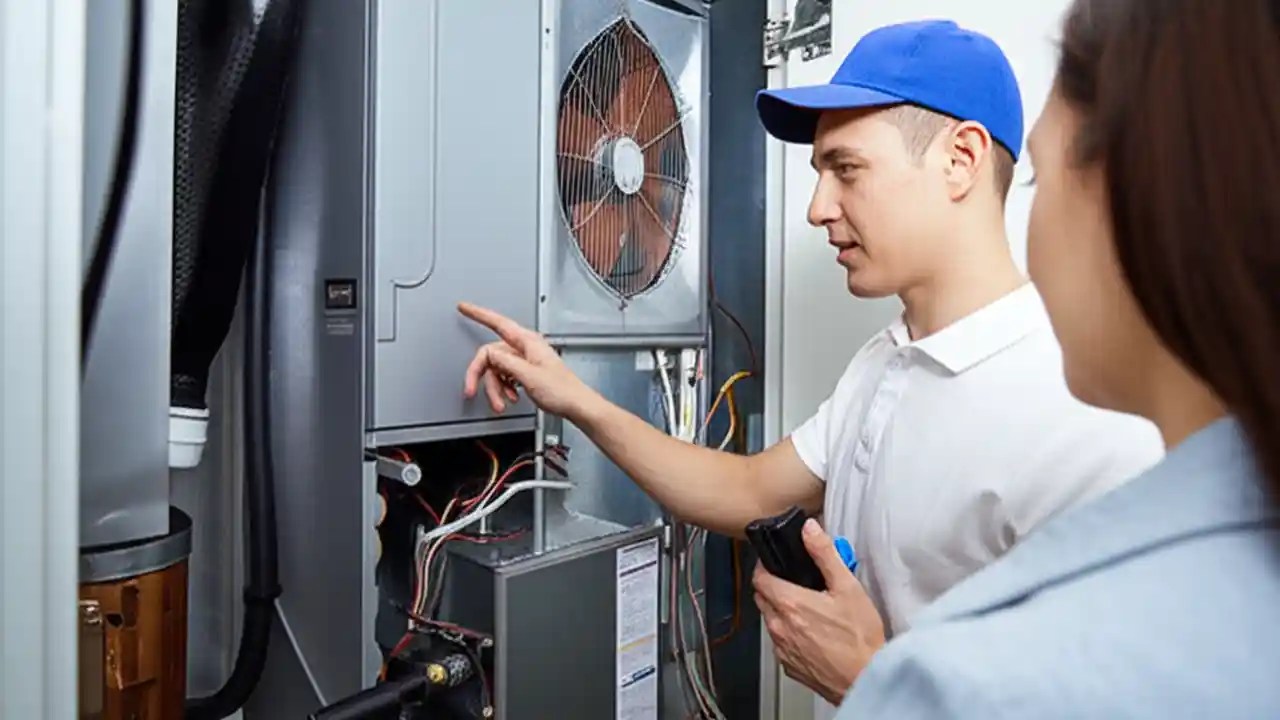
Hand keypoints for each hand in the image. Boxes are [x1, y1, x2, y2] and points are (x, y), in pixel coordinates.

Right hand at [457, 302, 598, 418]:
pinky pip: (506, 377)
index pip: (497, 322)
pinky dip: (504, 389)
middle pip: (491, 355)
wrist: (576, 405)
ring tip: (503, 402)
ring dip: (495, 388)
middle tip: (471, 390)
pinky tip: (511, 397)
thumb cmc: (561, 390)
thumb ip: (505, 362)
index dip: (478, 314)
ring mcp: (526, 360)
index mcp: (527, 341)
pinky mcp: (527, 372)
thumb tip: (489, 355)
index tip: (464, 308)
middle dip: (482, 376)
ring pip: (497, 370)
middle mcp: (525, 347)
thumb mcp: (527, 375)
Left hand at [753, 519, 885, 704]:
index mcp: (789, 604)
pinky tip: (811, 633)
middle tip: (795, 583)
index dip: (764, 566)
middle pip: (761, 598)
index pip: (758, 578)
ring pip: (770, 621)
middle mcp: (779, 627)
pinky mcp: (789, 667)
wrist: (867, 680)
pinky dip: (788, 634)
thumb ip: (824, 554)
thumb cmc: (860, 639)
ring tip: (807, 608)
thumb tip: (809, 529)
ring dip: (780, 611)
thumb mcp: (848, 587)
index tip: (775, 563)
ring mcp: (782, 649)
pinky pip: (780, 643)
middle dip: (772, 587)